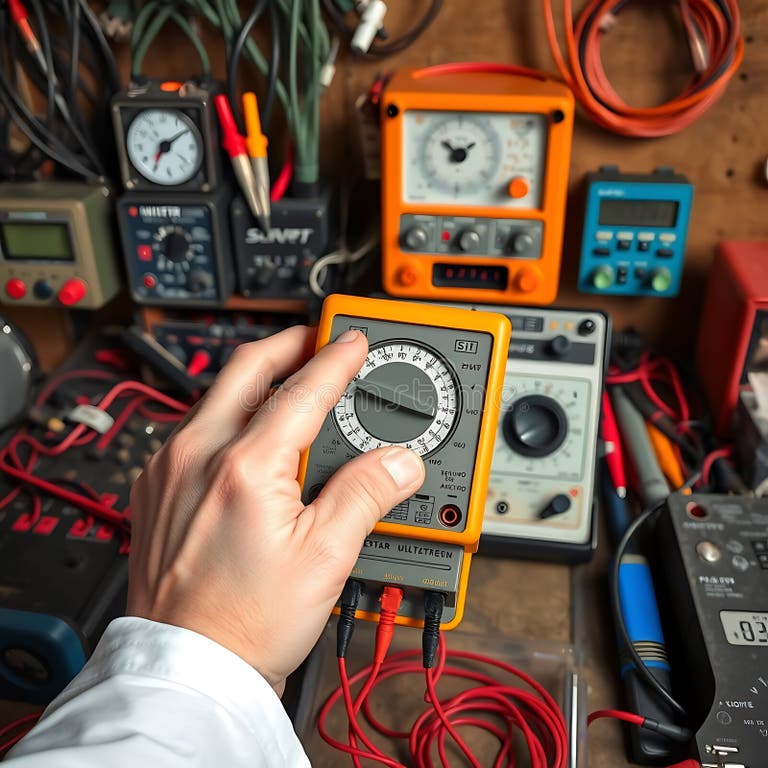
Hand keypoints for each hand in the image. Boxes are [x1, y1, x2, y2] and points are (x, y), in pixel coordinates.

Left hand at [127, 327, 424, 693]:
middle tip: (318, 339)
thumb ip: (365, 495)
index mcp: (243, 467)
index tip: (353, 341)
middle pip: (246, 368)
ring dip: (259, 378)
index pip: (302, 390)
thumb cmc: (247, 622)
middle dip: (288, 344)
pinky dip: (231, 414)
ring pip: (217, 395)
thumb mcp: (325, 558)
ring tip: (293, 382)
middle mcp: (195, 456)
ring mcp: (168, 470)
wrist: (191, 668)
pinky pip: (197, 428)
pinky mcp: (156, 489)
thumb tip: (399, 463)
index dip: (336, 359)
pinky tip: (252, 432)